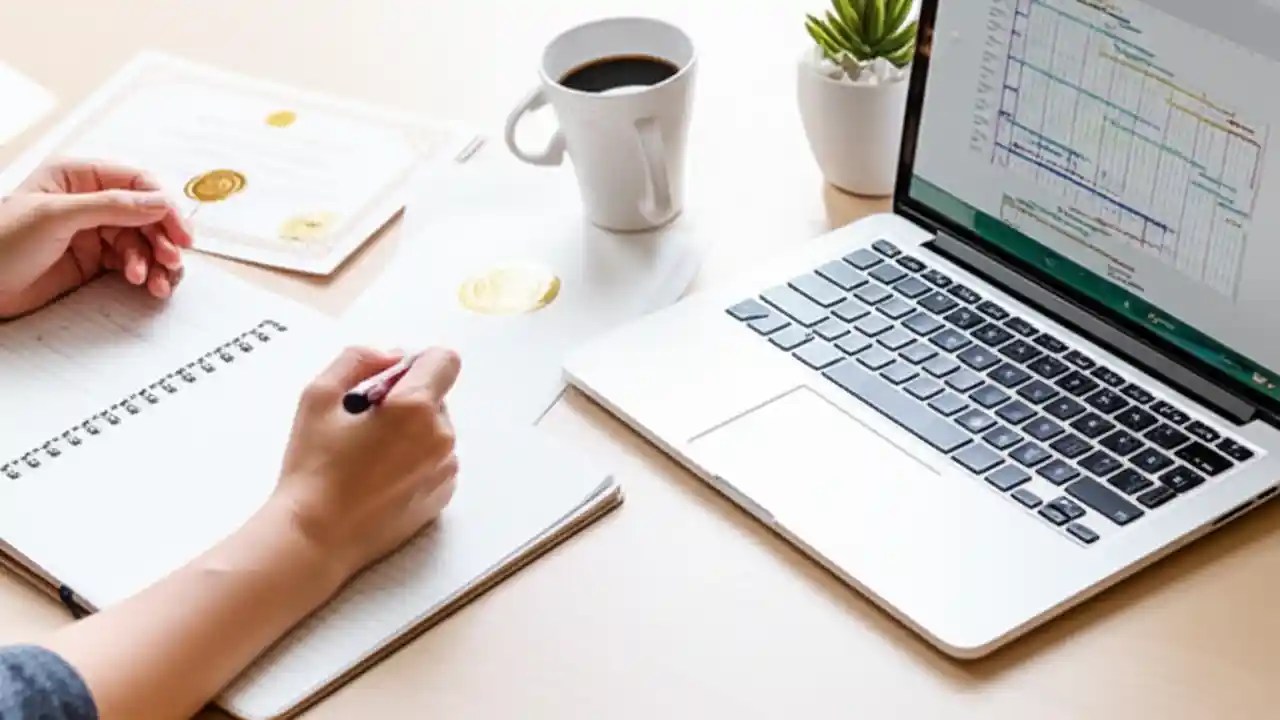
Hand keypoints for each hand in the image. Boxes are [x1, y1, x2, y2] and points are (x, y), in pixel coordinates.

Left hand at [0, 159, 192, 318]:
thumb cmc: (0, 242)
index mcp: (78, 178)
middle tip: (171, 260)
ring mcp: (94, 232)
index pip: (137, 183)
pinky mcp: (95, 262)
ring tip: (158, 283)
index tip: (181, 232)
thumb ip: (111, 206)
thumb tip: (160, 202)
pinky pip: (134, 263)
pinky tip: (148, 285)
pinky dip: (147, 274)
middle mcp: (91, 202)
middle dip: (162, 239)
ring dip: (157, 262)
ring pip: (144, 242)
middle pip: (147, 216)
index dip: (164, 206)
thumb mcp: (56, 216)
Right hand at [274, 347, 461, 577]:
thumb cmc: (312, 468)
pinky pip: (436, 462)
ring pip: (435, 431)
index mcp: (416, 408)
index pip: (444, 360)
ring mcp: (446, 471)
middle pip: (435, 397)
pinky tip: (379, 479)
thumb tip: (390, 357)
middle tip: (363, 426)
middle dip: (404, 401)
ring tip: (368, 457)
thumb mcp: (318, 397)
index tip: (386, 382)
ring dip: (410, 432)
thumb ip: (357, 360)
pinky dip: (415, 461)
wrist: (316, 537)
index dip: (415, 363)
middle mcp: (442, 437)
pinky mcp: (443, 498)